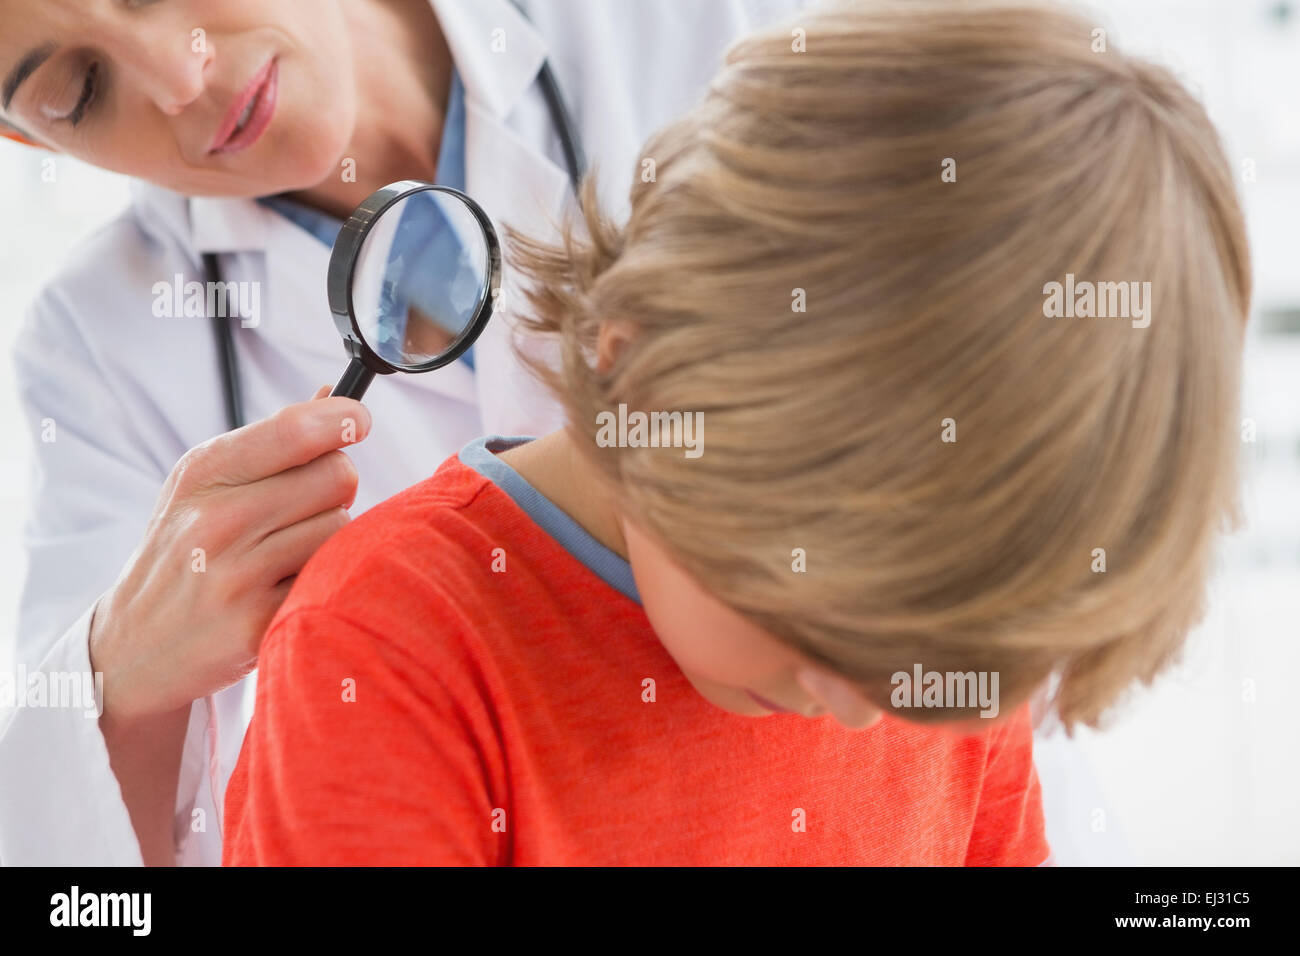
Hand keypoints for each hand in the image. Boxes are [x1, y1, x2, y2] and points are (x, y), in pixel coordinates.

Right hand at [89, 388, 370, 723]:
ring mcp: (238, 576)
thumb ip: (273, 440)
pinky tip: (284, 587)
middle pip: (338, 475)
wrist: (134, 645)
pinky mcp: (260, 624)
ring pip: (342, 528)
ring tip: (289, 552)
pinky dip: (321, 580)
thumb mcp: (206, 484)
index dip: (345, 420)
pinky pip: (331, 578)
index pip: (298, 430)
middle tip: (308, 505)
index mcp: (204, 473)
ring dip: (330, 537)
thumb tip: (334, 396)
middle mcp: (217, 520)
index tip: (357, 422)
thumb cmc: (184, 551)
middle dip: (336, 485)